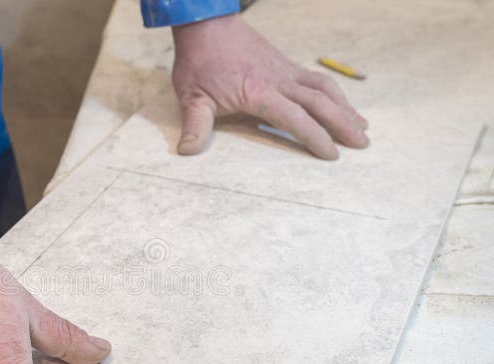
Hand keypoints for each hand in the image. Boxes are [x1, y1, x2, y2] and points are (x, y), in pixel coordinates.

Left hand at [171, 14, 368, 158]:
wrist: (206, 24)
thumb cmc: (199, 61)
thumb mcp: (191, 96)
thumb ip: (194, 125)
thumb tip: (187, 150)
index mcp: (259, 92)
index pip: (295, 118)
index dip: (315, 136)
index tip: (331, 154)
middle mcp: (279, 81)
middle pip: (321, 103)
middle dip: (343, 124)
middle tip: (362, 145)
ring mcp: (286, 71)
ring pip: (325, 88)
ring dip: (346, 108)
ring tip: (362, 128)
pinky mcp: (286, 65)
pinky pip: (318, 80)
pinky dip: (335, 94)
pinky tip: (341, 105)